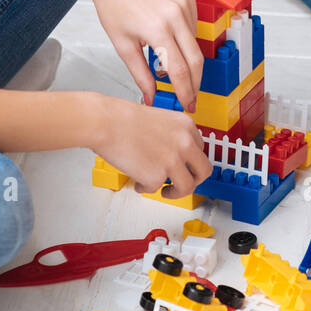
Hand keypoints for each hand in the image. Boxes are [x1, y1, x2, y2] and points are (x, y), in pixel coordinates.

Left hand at [83, 0, 203, 111]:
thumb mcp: (123, 47)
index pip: (179, 71)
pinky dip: (186, 38)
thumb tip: (151, 98)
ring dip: (187, 59)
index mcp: (157, 29)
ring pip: (195, 43)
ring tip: (166, 59)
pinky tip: (169, 36)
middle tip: (189, 96)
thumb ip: (141, 75)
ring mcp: (184, 3)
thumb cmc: (114, 7)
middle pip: (195, 60)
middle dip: (194, 83)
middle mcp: (175, 15)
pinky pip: (194, 26)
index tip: (187, 105)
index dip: (185, 92)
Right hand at [92, 95, 212, 197]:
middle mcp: (185, 143)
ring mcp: (173, 161)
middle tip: (183, 184)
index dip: (191, 160)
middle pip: (203, 170)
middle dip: (194, 180)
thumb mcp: (160, 119)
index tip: (185, 165)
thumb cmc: (123, 119)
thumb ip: (173, 136)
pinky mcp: (157, 176)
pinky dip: (146, 188)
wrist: (106, 123)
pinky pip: (157, 189)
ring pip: (187, 187)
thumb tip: (176, 156)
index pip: (200, 149)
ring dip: (176, 192)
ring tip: (164, 190)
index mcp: (186, 125)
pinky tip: (137, 180)